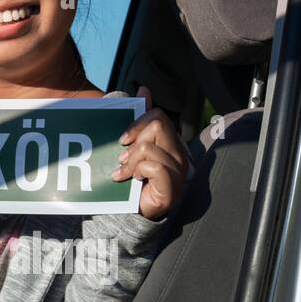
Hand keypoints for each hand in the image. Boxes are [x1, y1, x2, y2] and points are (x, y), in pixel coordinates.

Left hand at [111, 86, 190, 220]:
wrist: (131, 211)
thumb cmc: (132, 177)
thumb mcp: (131, 145)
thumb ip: (139, 119)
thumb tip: (144, 90)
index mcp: (170, 142)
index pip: (158, 116)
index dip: (138, 122)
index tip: (122, 139)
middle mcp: (178, 154)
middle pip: (157, 125)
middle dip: (134, 140)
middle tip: (122, 158)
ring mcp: (178, 171)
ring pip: (150, 146)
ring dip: (130, 160)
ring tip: (124, 172)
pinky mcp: (172, 187)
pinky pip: (154, 166)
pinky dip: (137, 171)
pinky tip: (131, 180)